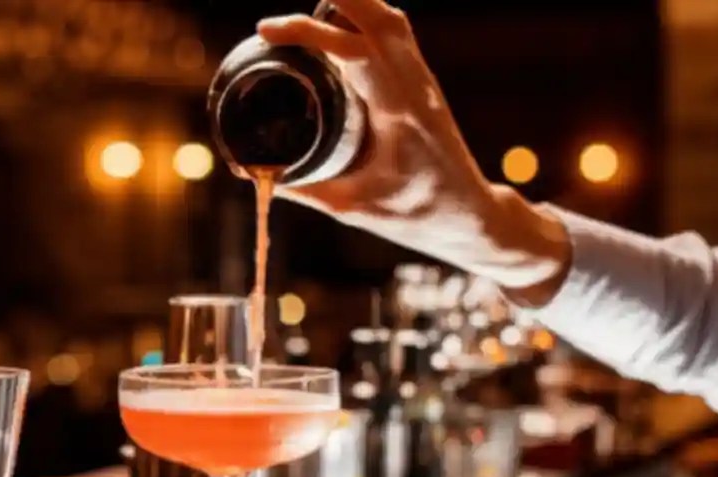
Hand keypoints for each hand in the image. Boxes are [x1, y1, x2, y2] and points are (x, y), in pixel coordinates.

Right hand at [259, 1, 570, 305]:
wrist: (466, 214)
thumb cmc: (414, 215)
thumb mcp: (349, 206)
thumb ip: (300, 186)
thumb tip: (251, 171)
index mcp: (400, 116)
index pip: (355, 54)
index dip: (309, 32)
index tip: (266, 30)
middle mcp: (416, 88)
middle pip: (380, 17)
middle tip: (283, 16)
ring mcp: (423, 80)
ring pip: (391, 19)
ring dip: (351, 3)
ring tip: (309, 14)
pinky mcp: (422, 81)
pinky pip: (396, 32)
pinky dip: (364, 17)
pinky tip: (337, 23)